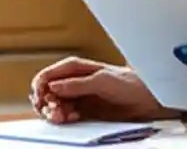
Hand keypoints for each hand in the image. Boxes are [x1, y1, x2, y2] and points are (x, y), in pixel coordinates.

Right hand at [30, 56, 176, 123]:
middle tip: (55, 113)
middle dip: (46, 103)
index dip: (39, 88)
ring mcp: (76, 96)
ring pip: (53, 105)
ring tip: (63, 117)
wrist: (146, 99)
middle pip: (46, 93)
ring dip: (54, 113)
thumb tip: (54, 86)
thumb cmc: (127, 83)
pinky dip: (64, 119)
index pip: (45, 76)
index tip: (43, 100)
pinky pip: (65, 115)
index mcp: (73, 68)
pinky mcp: (82, 110)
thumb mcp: (101, 81)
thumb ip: (76, 84)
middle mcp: (72, 81)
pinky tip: (72, 119)